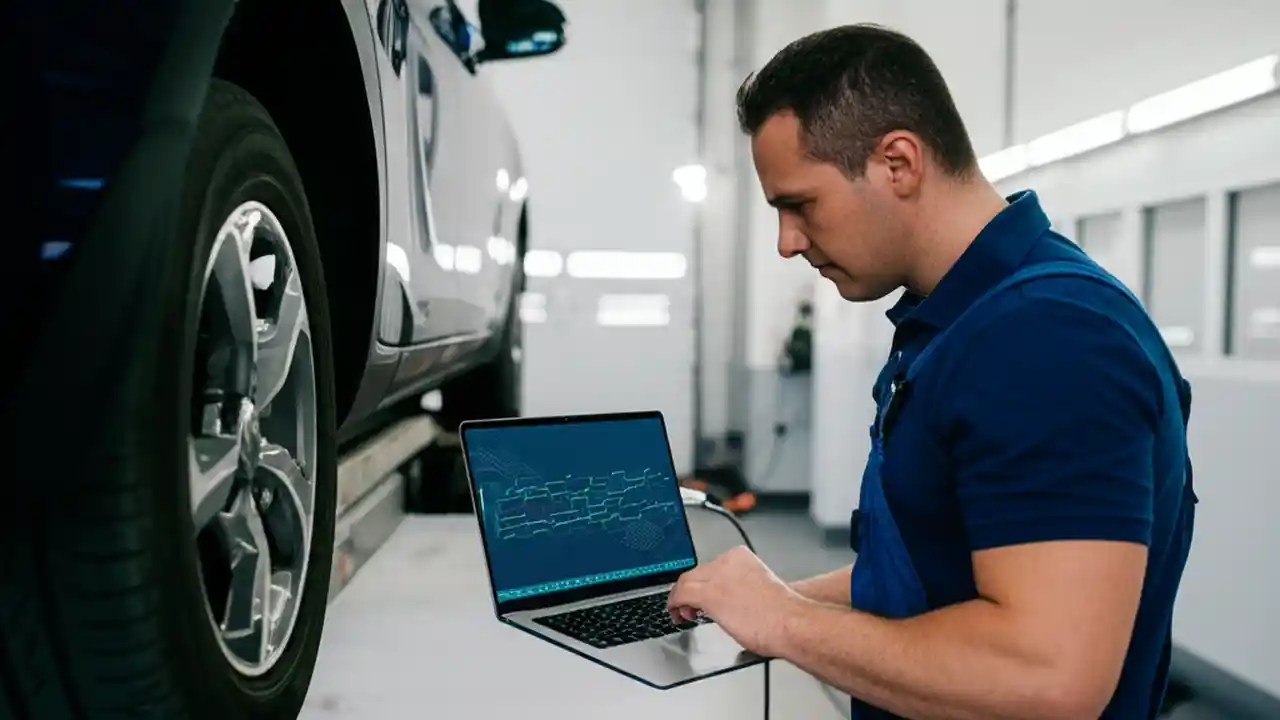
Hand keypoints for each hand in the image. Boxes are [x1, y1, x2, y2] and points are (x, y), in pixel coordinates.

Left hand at [666, 545, 802, 657]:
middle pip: (696, 573)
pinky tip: (677, 614)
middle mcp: (727, 562)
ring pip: (686, 582)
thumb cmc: (783, 613)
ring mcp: (717, 576)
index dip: (703, 583)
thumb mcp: (760, 589)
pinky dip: (675, 604)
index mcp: (741, 557)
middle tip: (689, 607)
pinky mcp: (709, 595)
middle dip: (691, 590)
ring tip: (682, 612)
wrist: (790, 622)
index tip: (701, 595)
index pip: (711, 567)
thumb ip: (741, 588)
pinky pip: (681, 595)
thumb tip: (730, 602)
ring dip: (680, 598)